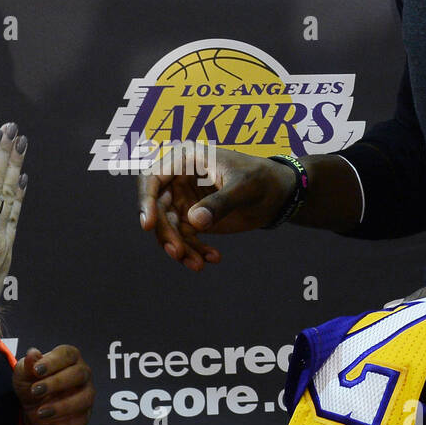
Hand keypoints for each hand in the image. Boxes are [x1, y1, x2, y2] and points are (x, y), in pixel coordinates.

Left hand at [13, 345, 94, 424]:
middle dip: (57, 383)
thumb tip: (32, 353)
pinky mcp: (85, 414)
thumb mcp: (23, 374)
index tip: (36, 370)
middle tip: (35, 391)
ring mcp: (86, 394)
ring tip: (41, 412)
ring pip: (84, 399)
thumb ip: (28, 365)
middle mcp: (82, 373)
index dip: (53, 362)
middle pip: (79, 374)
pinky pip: (81, 421)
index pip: (67, 354)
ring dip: (62, 407)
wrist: (33, 409)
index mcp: (69, 357)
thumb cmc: (31, 384)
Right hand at [137, 145, 294, 270]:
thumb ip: (220, 203)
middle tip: (178, 253)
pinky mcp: (192, 219)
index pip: (152, 178)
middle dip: (166, 233)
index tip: (148, 225)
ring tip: (198, 264)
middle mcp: (178, 180)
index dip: (146, 201)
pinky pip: (184, 239)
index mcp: (186, 160)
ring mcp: (184, 201)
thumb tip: (194, 222)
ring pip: (168, 228)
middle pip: (157, 209)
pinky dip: (194, 251)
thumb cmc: (263, 179)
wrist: (278, 194)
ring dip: (180, 248)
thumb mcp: (244, 187)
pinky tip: (213, 258)